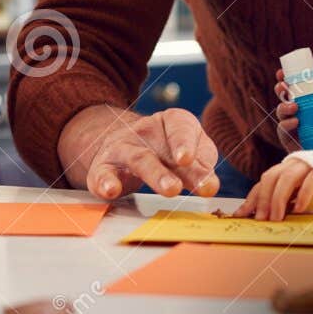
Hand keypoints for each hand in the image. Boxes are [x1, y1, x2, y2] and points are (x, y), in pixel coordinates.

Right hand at [85, 107, 218, 199]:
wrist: (123, 144)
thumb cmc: (166, 150)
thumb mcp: (188, 152)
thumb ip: (201, 166)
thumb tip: (209, 184)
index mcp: (170, 122)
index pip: (179, 126)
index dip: (183, 142)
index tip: (187, 159)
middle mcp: (145, 132)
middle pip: (157, 149)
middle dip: (166, 169)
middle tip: (177, 188)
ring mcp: (123, 148)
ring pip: (137, 160)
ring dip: (153, 175)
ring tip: (169, 191)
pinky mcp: (103, 168)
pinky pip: (102, 174)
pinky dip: (105, 183)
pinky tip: (110, 191)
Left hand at [235, 155, 312, 220]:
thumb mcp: (297, 193)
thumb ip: (282, 201)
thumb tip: (262, 218)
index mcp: (284, 169)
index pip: (263, 183)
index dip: (251, 199)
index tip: (241, 215)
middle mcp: (292, 165)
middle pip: (271, 178)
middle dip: (264, 199)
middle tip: (261, 219)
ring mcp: (307, 166)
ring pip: (287, 178)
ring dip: (278, 199)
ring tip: (276, 218)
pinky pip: (309, 182)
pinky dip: (302, 196)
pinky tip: (299, 209)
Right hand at [272, 68, 312, 150]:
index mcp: (309, 102)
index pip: (295, 88)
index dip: (286, 78)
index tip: (282, 72)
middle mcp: (298, 112)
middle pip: (283, 97)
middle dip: (280, 89)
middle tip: (284, 86)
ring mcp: (292, 126)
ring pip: (279, 111)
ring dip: (283, 106)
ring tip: (294, 107)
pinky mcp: (289, 140)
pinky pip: (281, 129)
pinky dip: (286, 124)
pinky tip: (295, 122)